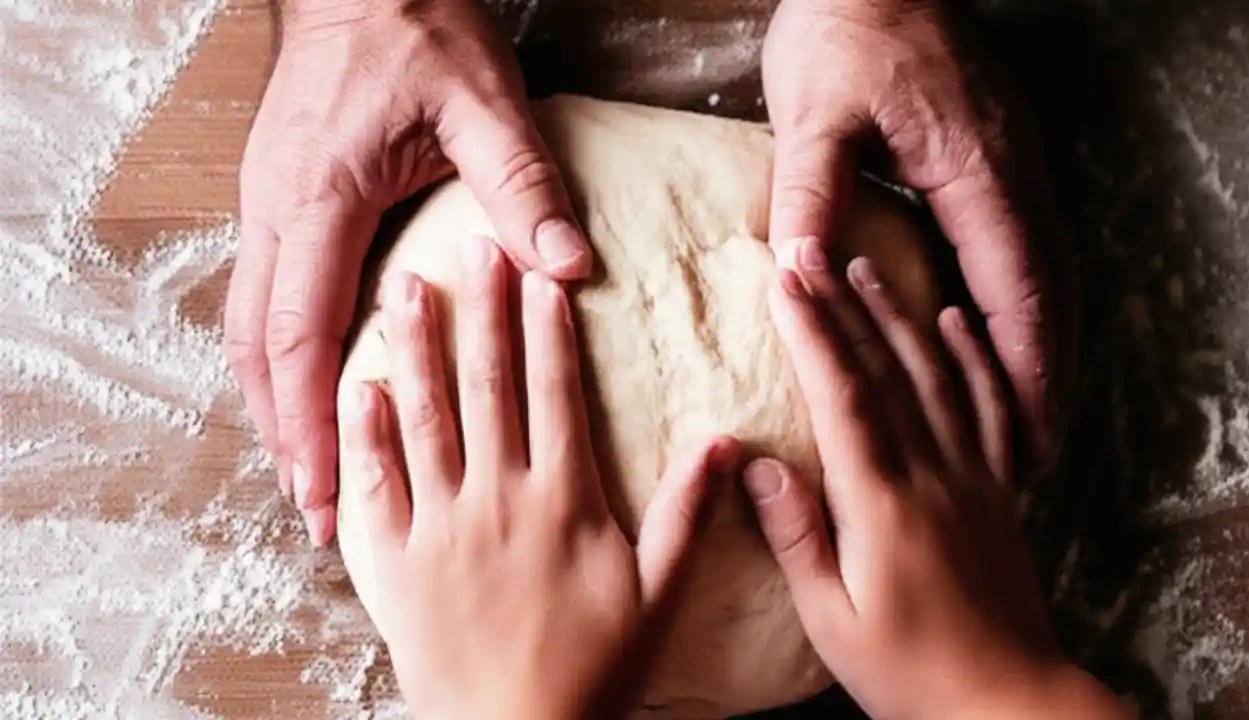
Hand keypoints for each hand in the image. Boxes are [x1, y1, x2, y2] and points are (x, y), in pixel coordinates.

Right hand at [224, 0, 591, 545]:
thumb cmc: (413, 27)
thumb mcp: (482, 104)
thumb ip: (521, 187)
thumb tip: (565, 268)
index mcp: (321, 200)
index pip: (302, 332)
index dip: (311, 421)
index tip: (323, 490)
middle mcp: (278, 212)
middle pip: (259, 347)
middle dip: (284, 433)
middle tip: (313, 508)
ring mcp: (269, 205)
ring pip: (251, 326)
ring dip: (275, 401)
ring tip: (306, 467)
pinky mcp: (280, 198)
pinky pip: (264, 295)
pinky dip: (280, 356)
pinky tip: (308, 386)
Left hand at [336, 239, 739, 718]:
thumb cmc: (593, 670)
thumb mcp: (658, 595)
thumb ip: (687, 514)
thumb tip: (723, 441)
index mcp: (563, 499)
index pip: (554, 392)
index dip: (546, 328)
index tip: (540, 273)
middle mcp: (498, 497)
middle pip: (486, 385)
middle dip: (480, 309)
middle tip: (472, 245)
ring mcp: (440, 525)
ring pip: (425, 417)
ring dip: (416, 346)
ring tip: (408, 285)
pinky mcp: (396, 560)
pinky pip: (377, 482)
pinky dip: (366, 431)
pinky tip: (361, 382)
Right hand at [742, 240, 1128, 718]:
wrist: (1006, 702)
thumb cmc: (906, 672)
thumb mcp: (830, 620)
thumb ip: (795, 537)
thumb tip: (755, 464)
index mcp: (883, 505)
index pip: (843, 398)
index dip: (812, 334)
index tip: (784, 283)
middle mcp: (933, 476)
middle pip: (889, 372)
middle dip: (846, 305)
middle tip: (815, 252)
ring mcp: (974, 479)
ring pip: (940, 378)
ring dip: (903, 317)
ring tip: (871, 268)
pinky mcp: (1000, 493)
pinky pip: (995, 410)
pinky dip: (978, 358)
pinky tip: (957, 322)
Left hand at [763, 0, 1075, 474]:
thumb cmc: (841, 36)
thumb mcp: (814, 115)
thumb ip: (812, 191)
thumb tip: (800, 271)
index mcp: (977, 172)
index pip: (1017, 289)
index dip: (1026, 369)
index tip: (1030, 433)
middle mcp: (1013, 175)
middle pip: (1052, 292)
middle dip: (1047, 374)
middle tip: (1037, 450)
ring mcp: (1014, 165)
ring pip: (1048, 271)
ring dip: (1043, 344)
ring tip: (1030, 413)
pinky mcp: (997, 159)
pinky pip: (1027, 245)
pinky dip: (1023, 303)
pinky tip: (1001, 335)